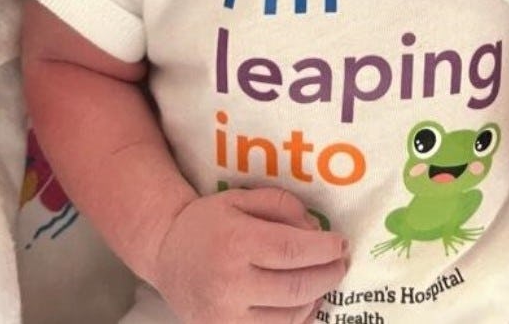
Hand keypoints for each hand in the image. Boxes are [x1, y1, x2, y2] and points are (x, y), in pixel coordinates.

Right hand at [151, 186, 348, 322]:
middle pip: (296, 287)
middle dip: (328, 275)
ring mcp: (227, 316)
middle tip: (341, 263)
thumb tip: (313, 228)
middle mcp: (231, 284)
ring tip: (324, 279)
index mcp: (235, 242)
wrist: (167, 254)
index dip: (323, 249)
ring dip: (315, 297)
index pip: (291, 250)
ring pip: (289, 316)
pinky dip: (296, 319)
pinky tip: (305, 302)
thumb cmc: (208, 222)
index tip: (341, 243)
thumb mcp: (241, 198)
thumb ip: (281, 204)